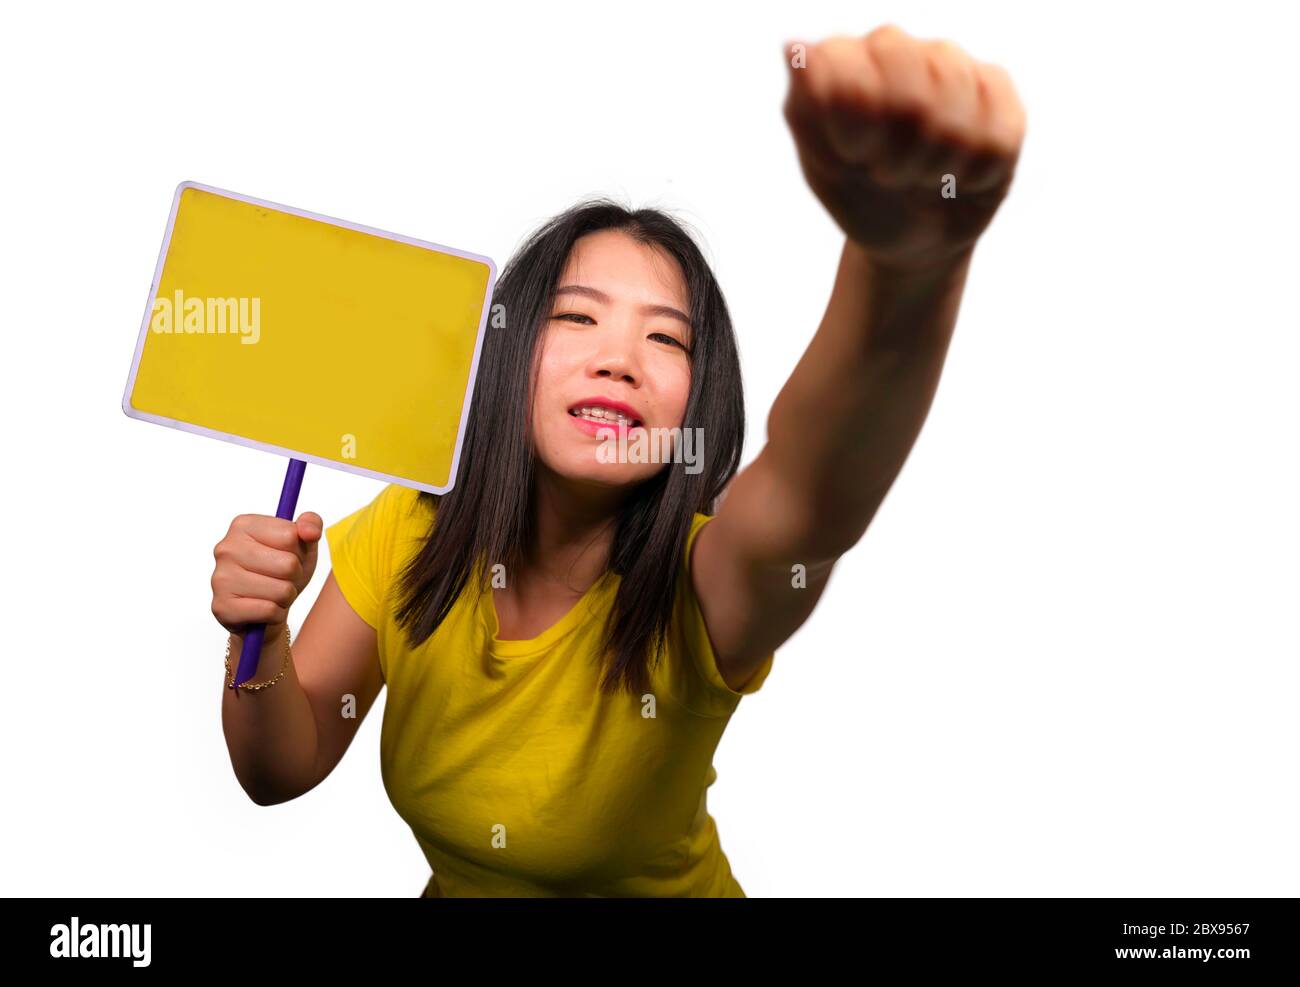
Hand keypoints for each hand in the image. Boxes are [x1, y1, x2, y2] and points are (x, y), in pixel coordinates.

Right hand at [211, 512, 322, 636]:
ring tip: (273, 594)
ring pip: (281, 590)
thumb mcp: (302, 544)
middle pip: (288, 564)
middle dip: (294, 576)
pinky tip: (265, 610)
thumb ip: (311, 524)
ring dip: (286, 597)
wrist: (264, 613)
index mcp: (243, 525)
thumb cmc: (282, 573)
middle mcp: (226, 548)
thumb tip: (311, 531)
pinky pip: (269, 611)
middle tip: (281, 579)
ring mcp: (220, 578)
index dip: (298, 552)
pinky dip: (276, 614)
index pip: (290, 536)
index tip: (286, 556)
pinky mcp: (222, 607)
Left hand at [782, 25, 1025, 271]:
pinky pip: (997, 136)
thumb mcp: (820, 164)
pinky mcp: (997, 91)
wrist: (909, 236)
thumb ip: (807, 107)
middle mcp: (896, 47)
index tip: (851, 157)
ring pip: (956, 117)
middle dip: (899, 155)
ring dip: (934, 167)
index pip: (853, 76)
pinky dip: (973, 174)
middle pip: (911, 96)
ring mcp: (950, 63)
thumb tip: (794, 49)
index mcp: (843, 59)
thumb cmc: (858, 195)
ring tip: (921, 176)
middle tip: (888, 174)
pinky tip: (958, 175)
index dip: (857, 130)